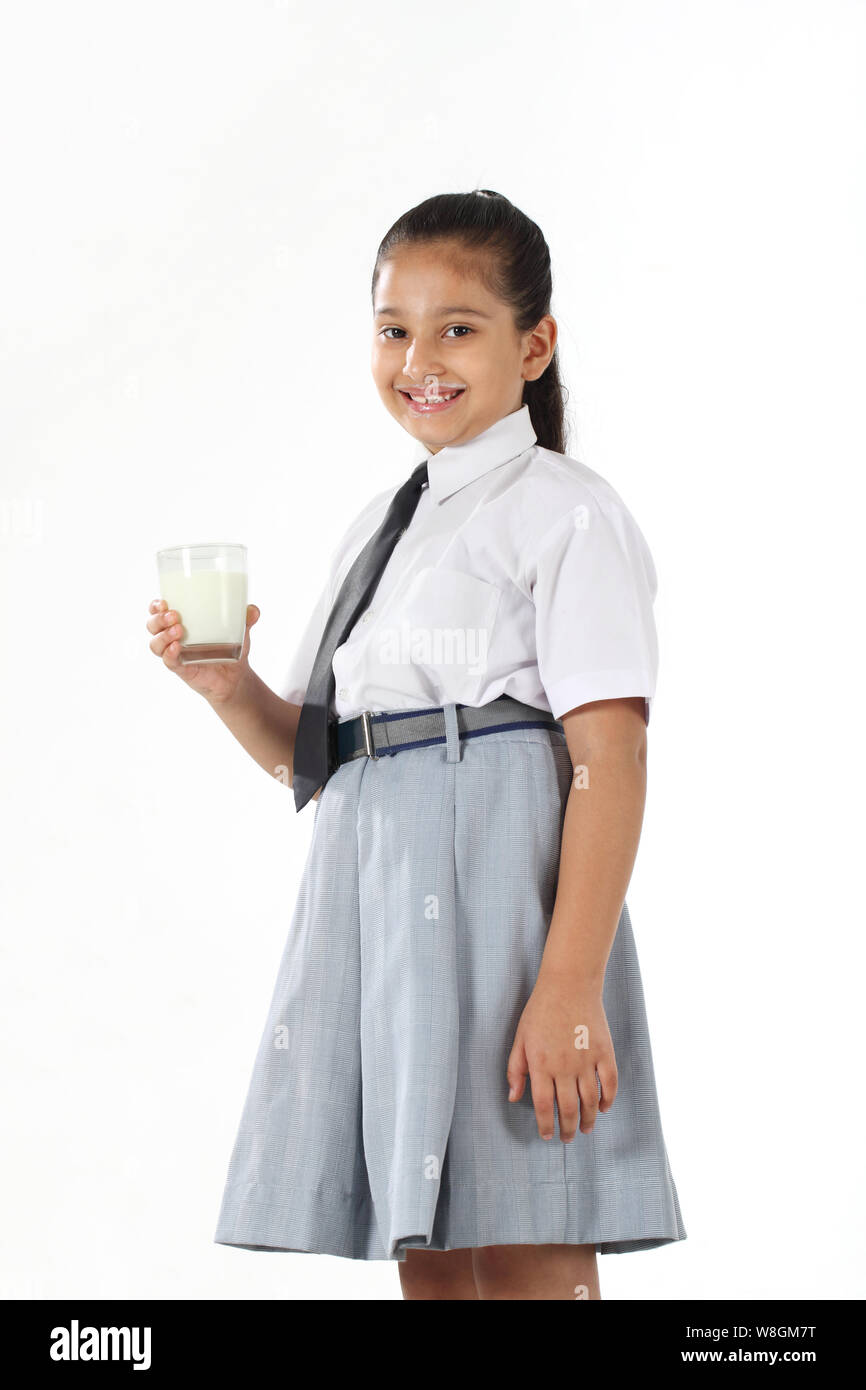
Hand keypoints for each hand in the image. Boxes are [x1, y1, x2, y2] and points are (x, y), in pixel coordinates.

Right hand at [146, 598, 259, 703]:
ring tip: (178, 630)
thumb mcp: (239, 630)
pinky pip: (168, 661)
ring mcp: (175, 654)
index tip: (162, 601)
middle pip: (152, 625)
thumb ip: (246, 618)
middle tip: (174, 615)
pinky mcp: (180, 669)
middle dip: (158, 618)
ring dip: (163, 635)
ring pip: (156, 644)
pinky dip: (169, 654)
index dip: (155, 605)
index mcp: (180, 622)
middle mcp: (172, 637)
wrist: (236, 677)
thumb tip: (253, 610)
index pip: (158, 611)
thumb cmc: (231, 648)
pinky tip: (176, 648)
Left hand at [506, 973, 617, 1141]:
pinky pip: (610, 1083)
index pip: (543, 1105)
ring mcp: (587, 1060)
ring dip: (588, 1120)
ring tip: (585, 1129)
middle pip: (568, 1109)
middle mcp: (564, 1067)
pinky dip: (608, 1099)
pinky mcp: (604, 1052)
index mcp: (541, 1064)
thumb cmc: (541, 1010)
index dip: (546, 1125)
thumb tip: (513, 1096)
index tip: (547, 1135)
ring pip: (590, 1101)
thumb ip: (516, 1069)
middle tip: (566, 1138)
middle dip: (567, 1128)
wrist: (569, 985)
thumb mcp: (520, 1038)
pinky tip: (603, 1108)